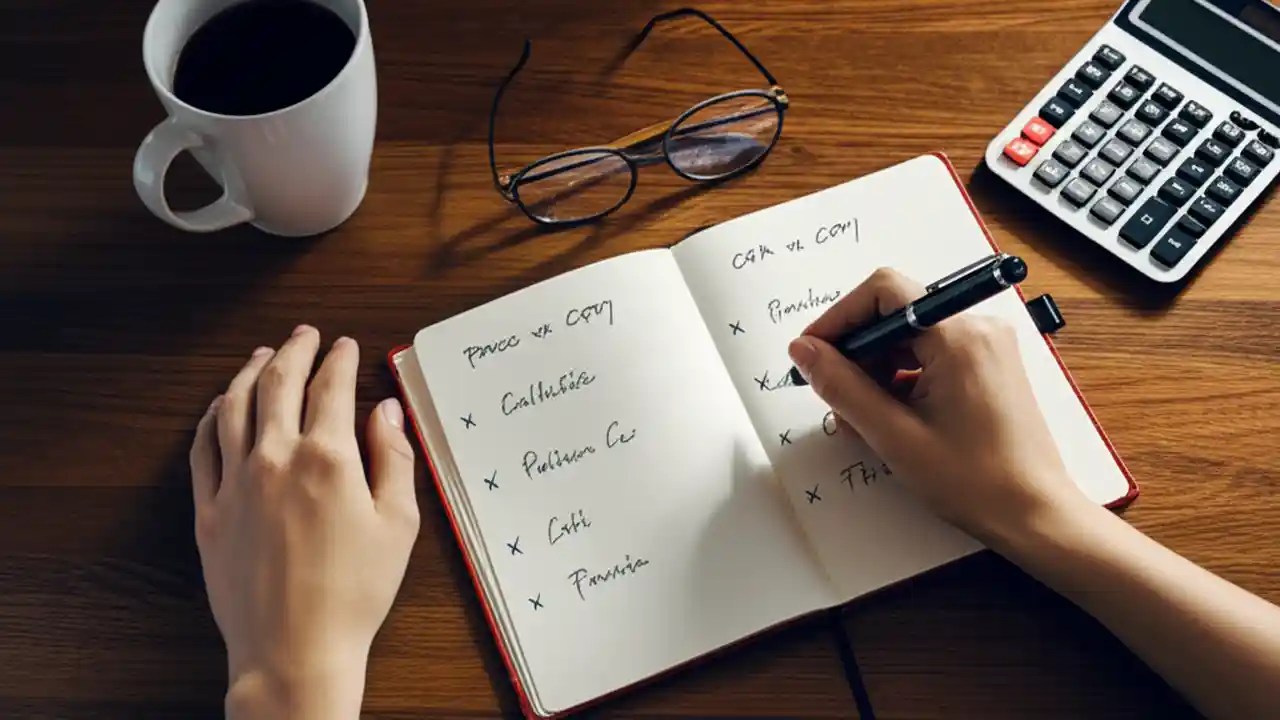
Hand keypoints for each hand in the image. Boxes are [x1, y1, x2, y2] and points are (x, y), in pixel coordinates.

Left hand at [189, 326, 419, 719]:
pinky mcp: (209, 511)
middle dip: (294, 351)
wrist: (294, 650)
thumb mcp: (398, 524)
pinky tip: (220, 407)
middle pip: (278, 384)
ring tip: (262, 356)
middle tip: (304, 334)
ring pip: (235, 407)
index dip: (339, 359)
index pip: (330, 387)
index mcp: (329, 459)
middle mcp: (276, 459)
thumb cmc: (354, 593)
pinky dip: (211, 418)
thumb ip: (394, 458)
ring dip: (250, 373)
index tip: (345, 346)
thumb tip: (387, 411)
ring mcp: (236, 483)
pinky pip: (202, 449)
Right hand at [787, 269, 1090, 545]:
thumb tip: (804, 351)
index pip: (884, 292)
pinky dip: (903, 380)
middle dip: (858, 353)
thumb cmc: (974, 481)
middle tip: (837, 399)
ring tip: (867, 420)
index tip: (813, 353)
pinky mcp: (988, 365)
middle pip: (895, 316)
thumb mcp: (893, 435)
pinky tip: (894, 420)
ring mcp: (986, 346)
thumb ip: (842, 387)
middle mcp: (977, 328)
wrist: (1034, 514)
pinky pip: (931, 356)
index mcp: (959, 337)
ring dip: (878, 371)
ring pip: (910, 338)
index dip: (839, 318)